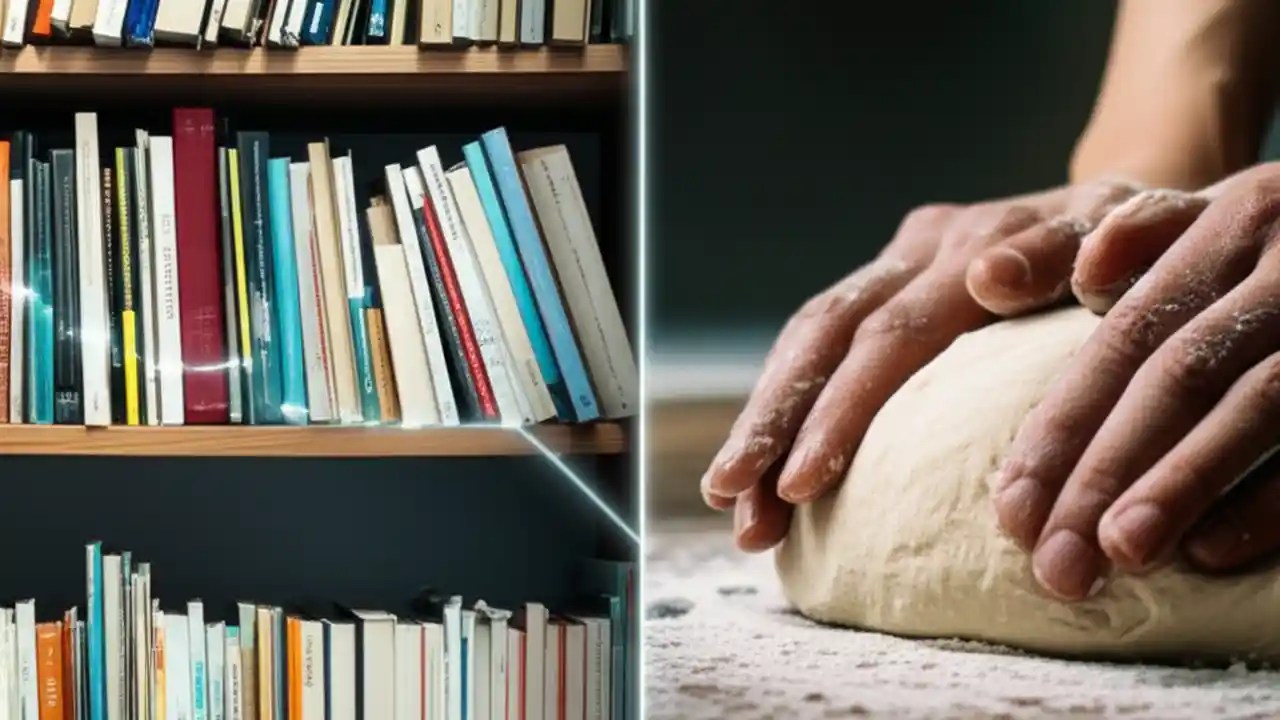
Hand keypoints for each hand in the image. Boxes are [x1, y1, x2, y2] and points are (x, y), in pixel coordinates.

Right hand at [701, 181, 1145, 551]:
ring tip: (730, 504)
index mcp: (975, 242)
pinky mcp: (883, 289)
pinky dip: (785, 407)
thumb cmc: (1141, 249)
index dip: (840, 411)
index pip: (892, 332)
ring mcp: (895, 265)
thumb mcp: (1142, 238)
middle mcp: (920, 249)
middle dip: (772, 425)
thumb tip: (994, 278)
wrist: (1120, 214)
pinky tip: (762, 468)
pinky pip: (820, 345)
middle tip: (736, 505)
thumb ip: (1084, 249)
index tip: (802, 484)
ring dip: (762, 423)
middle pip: (824, 335)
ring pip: (807, 340)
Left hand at [993, 162, 1279, 599]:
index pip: (1128, 337)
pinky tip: (1212, 551)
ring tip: (1120, 553)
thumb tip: (991, 275)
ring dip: (1182, 484)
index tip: (1012, 509)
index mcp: (1233, 221)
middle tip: (1056, 563)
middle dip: (1107, 473)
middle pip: (1179, 376)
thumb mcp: (1214, 221)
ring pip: (1258, 402)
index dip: (1066, 425)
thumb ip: (1123, 242)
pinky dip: (1273, 499)